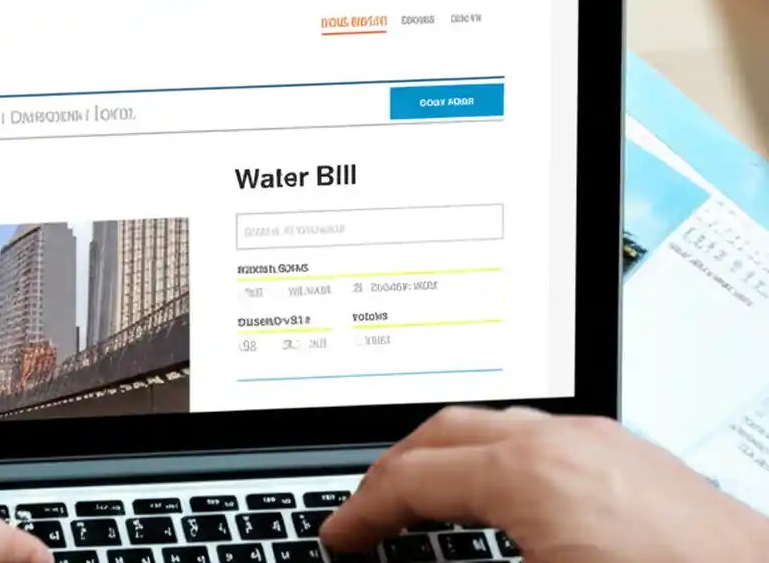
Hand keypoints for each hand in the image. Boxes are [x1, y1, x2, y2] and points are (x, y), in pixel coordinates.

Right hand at [320, 406, 768, 561]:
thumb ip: (460, 558)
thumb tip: (406, 555)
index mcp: (527, 475)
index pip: (411, 480)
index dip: (362, 513)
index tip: (339, 538)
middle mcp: (561, 441)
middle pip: (443, 432)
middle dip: (393, 470)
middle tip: (366, 510)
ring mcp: (602, 442)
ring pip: (493, 425)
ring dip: (446, 457)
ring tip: (424, 498)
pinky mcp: (634, 456)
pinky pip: (540, 436)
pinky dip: (496, 457)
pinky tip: (501, 493)